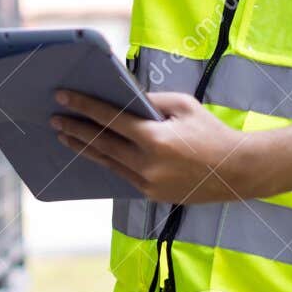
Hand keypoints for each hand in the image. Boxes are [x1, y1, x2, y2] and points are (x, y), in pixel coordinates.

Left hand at [50, 90, 255, 203]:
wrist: (236, 172)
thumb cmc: (211, 132)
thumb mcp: (183, 105)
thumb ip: (151, 101)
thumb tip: (124, 98)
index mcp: (155, 139)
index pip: (110, 119)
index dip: (84, 106)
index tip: (63, 97)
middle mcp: (147, 164)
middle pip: (101, 144)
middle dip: (75, 130)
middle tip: (55, 119)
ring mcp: (148, 183)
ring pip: (107, 163)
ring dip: (84, 148)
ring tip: (65, 137)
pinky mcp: (152, 194)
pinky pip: (122, 175)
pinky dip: (106, 161)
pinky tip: (93, 153)